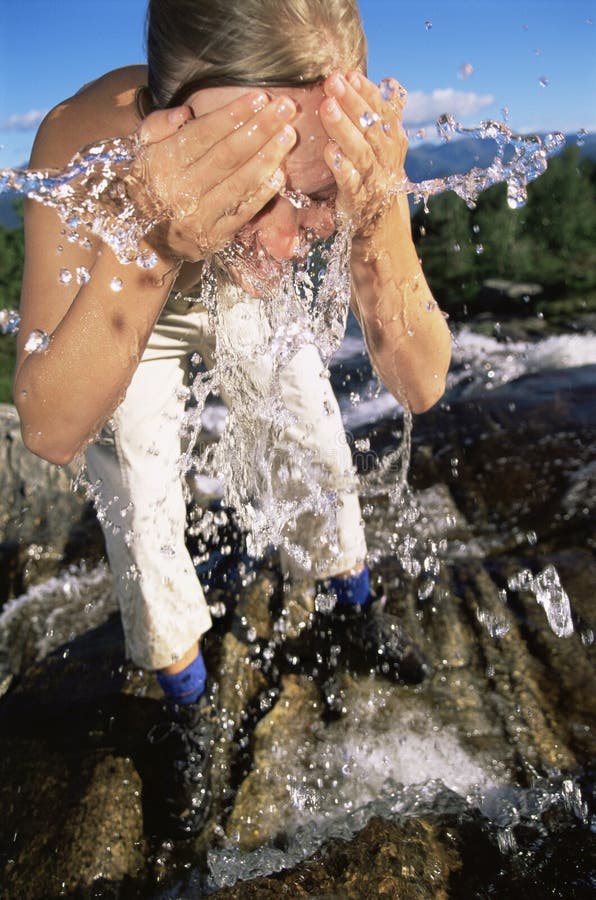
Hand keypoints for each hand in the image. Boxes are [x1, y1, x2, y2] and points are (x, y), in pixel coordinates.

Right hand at [128, 92, 297, 261]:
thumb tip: (185, 113)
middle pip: (228, 155)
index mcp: (162, 163)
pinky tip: (280, 174)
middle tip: (286, 108)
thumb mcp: (141, 150)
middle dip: (260, 129)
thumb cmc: (148, 185)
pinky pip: (243, 212)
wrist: (141, 241)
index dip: (234, 115)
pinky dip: (263, 193)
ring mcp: (200, 217)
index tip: (259, 97)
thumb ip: (157, 126)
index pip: (204, 134)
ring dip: (268, 157)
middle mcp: (181, 190)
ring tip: (289, 135)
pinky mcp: (214, 237)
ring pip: (239, 183)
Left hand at [319, 72, 407, 237]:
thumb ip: (387, 117)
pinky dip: (342, 167)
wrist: (381, 229)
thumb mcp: (386, 148)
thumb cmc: (377, 179)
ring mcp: (374, 182)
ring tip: (327, 107)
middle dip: (353, 103)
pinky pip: (351, 183)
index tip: (350, 74)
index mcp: (394, 144)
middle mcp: (387, 161)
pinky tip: (329, 151)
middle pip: (372, 128)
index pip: (383, 113)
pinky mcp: (358, 203)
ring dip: (344, 129)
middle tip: (332, 82)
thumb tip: (392, 82)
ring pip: (362, 152)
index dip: (368, 93)